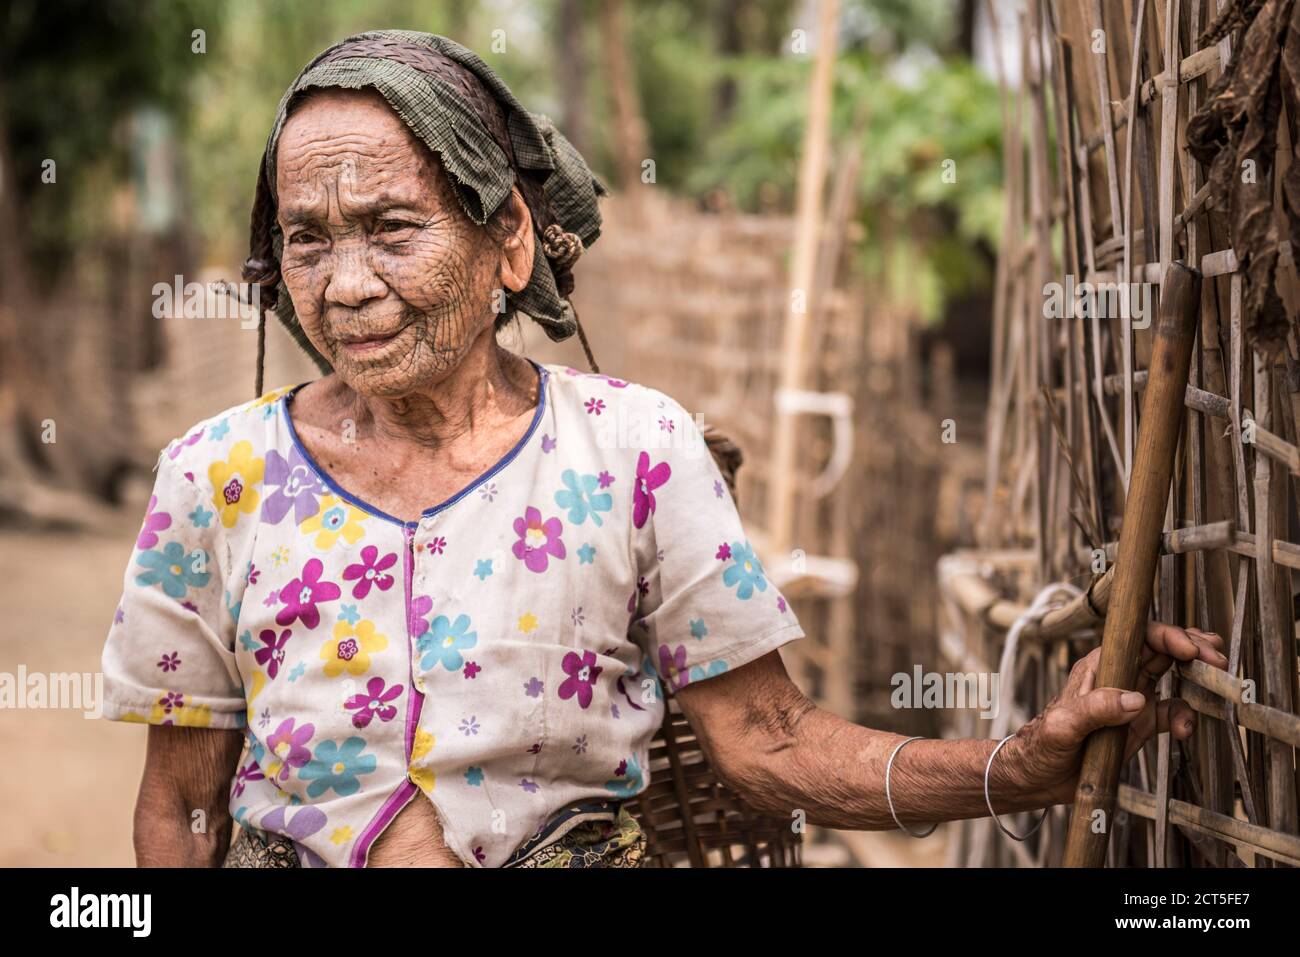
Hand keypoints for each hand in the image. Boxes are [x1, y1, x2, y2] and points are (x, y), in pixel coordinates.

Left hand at [1004, 622, 1227, 805]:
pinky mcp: (1139, 725)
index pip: (1136, 637)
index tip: (1189, 649)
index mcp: (1099, 666)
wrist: (1037, 778)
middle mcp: (1118, 677)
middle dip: (1192, 648)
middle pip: (1162, 650)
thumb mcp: (1063, 726)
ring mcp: (1131, 700)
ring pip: (1173, 676)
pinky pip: (1171, 714)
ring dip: (1196, 676)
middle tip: (1217, 659)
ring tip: (1218, 681)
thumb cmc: (1041, 745)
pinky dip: (1185, 718)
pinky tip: (1185, 732)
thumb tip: (1136, 699)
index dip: (1166, 635)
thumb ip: (1095, 710)